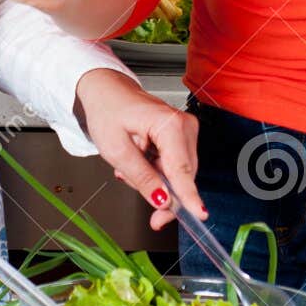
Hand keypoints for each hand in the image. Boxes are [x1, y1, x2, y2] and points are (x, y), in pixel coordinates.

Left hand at [75, 68, 204, 230]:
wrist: (105, 90)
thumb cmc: (107, 110)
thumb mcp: (116, 150)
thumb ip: (142, 177)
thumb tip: (162, 201)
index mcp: (169, 124)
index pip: (181, 169)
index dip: (188, 196)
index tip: (200, 215)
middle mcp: (183, 125)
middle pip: (183, 176)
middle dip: (163, 192)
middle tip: (143, 202)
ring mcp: (185, 129)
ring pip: (180, 174)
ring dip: (156, 179)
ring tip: (129, 167)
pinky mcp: (182, 135)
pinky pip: (175, 165)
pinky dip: (157, 170)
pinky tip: (139, 161)